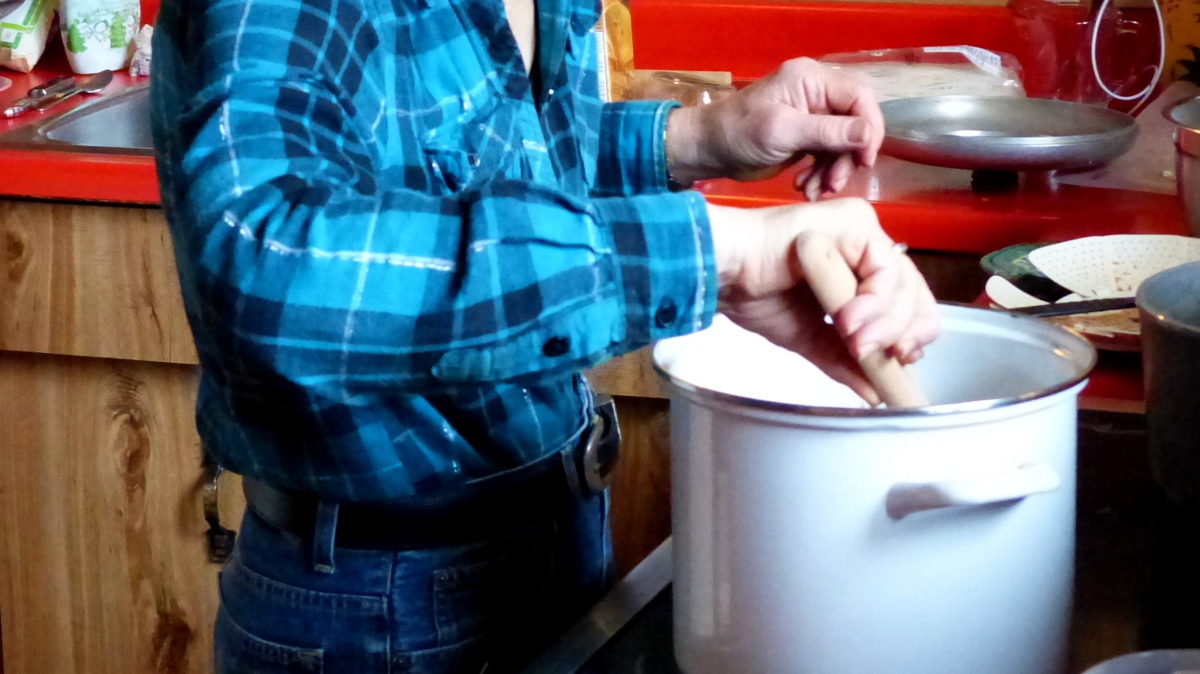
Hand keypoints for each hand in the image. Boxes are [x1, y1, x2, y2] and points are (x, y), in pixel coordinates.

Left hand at [666, 58, 882, 198]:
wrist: (706, 150)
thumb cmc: (737, 133)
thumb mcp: (783, 132)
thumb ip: (827, 132)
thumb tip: (868, 134)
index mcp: (812, 79)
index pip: (860, 98)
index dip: (869, 129)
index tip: (864, 161)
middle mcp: (816, 92)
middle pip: (854, 123)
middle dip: (846, 157)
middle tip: (831, 184)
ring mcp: (812, 114)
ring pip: (843, 143)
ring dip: (832, 171)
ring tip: (812, 191)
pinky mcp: (805, 136)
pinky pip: (827, 154)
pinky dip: (820, 174)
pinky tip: (805, 187)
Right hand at [708, 199, 938, 404]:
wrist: (724, 271)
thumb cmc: (754, 293)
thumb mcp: (807, 337)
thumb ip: (841, 359)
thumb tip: (874, 392)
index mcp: (858, 265)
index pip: (905, 299)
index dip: (909, 331)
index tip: (899, 360)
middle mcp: (866, 243)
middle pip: (913, 290)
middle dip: (905, 330)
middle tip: (884, 357)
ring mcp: (862, 229)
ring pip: (902, 282)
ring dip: (885, 322)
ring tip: (857, 343)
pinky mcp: (854, 223)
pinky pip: (883, 267)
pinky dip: (874, 301)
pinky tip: (849, 321)